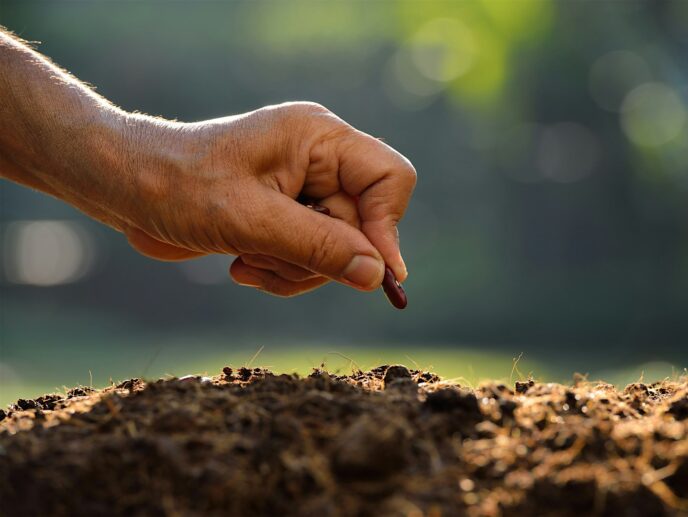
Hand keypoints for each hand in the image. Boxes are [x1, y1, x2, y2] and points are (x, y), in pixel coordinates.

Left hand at [120, 102, 415, 296]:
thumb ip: (318, 247)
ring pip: (338, 250)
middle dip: (317, 256)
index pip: (391, 178)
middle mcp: (320, 158)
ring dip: (293, 268)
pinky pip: (310, 257)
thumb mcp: (251, 221)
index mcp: (319, 138)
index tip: (369, 273)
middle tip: (268, 257)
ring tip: (246, 260)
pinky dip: (280, 271)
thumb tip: (377, 275)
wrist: (127, 186)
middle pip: (363, 225)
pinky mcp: (288, 213)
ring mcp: (305, 187)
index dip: (386, 227)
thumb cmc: (180, 187)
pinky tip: (241, 263)